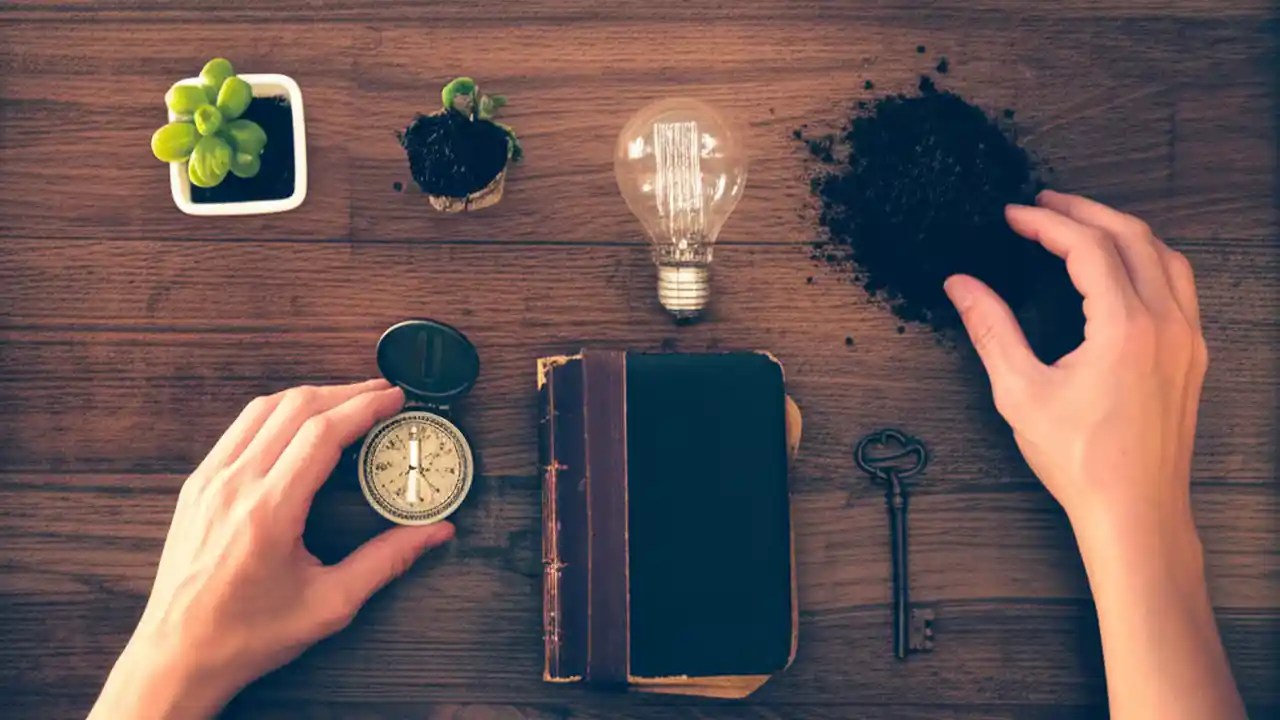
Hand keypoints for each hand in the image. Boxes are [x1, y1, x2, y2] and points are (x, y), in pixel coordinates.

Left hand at [89, 380, 454, 719]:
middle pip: (295, 408)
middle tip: (380, 393)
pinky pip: (239, 428)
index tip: (394, 398)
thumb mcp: (330, 604)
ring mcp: (209, 481)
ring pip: (263, 409)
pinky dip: (277, 412)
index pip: (322, 433)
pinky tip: (299, 422)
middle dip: (345, 392)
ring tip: (346, 400)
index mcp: (269, 511)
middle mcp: (235, 486)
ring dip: (310, 396)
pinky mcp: (196, 486)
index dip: (364, 407)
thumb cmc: (247, 635)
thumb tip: (432, 533)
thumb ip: (386, 561)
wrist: (178, 655)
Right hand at [943, 190, 1205, 532]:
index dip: (1047, 223)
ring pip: (1165, 256)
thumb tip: (961, 285)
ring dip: (1122, 230)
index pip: (1087, 247)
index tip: (1013, 215)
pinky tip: (1122, 268)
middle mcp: (1166, 323)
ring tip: (1082, 223)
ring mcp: (1187, 338)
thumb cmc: (1080, 460)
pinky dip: (1149, 259)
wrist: (1136, 510)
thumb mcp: (1020, 393)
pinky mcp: (1193, 355)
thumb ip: (991, 329)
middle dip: (1085, 211)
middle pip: (1132, 237)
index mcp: (1124, 327)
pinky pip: (1180, 285)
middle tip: (1043, 203)